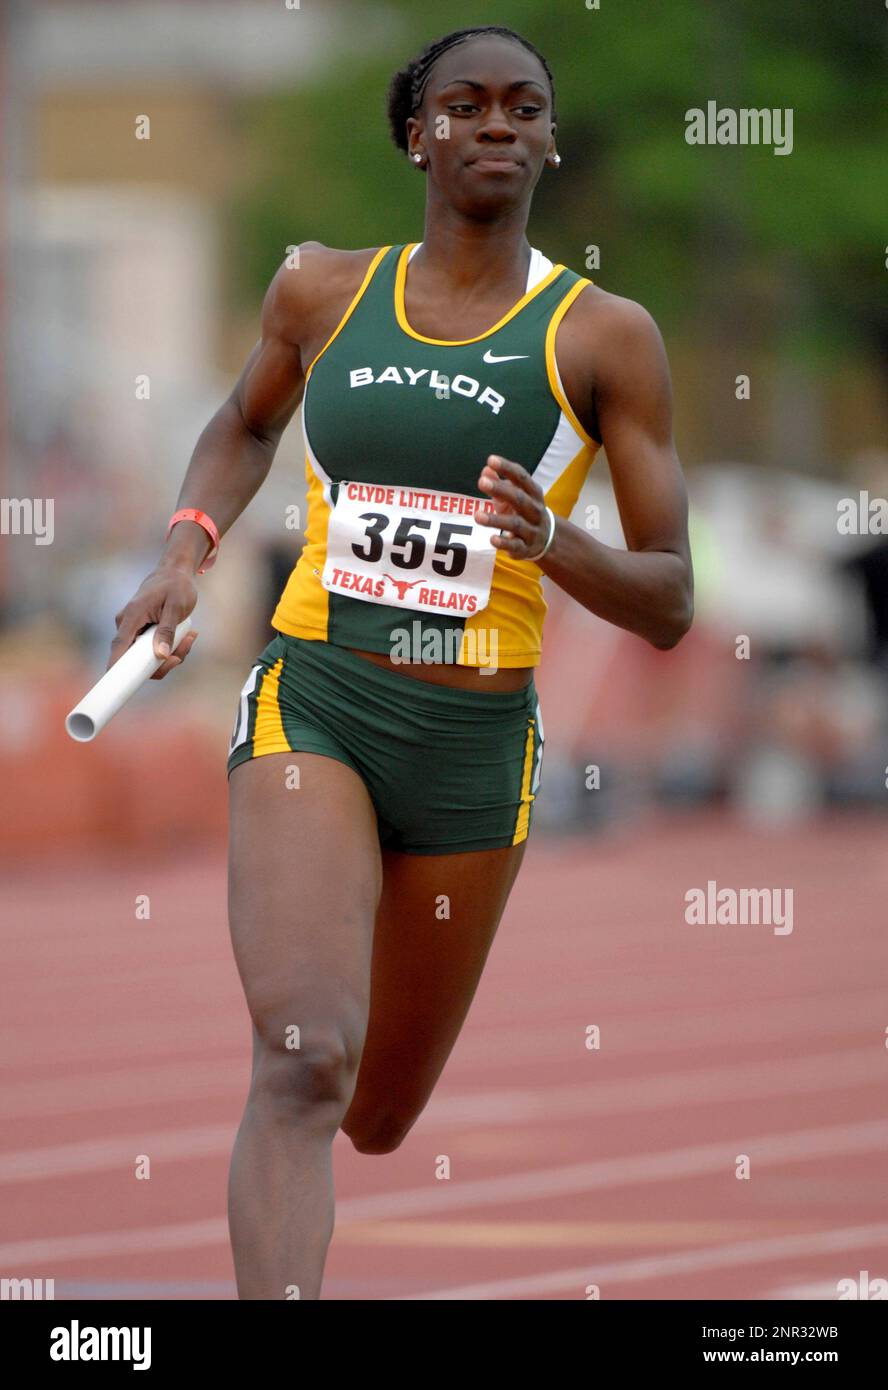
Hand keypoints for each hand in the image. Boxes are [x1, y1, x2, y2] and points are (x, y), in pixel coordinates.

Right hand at [106, 564, 198, 679]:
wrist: (175, 573)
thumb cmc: (176, 587)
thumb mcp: (176, 607)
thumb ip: (167, 631)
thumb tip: (161, 656)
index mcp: (132, 616)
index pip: (119, 647)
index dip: (116, 668)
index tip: (118, 685)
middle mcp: (128, 625)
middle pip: (135, 659)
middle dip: (162, 663)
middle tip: (181, 654)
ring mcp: (134, 630)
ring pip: (147, 657)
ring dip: (170, 655)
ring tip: (189, 638)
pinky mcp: (142, 633)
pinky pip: (152, 650)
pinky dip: (169, 649)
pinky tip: (186, 637)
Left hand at [476, 455, 550, 558]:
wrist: (547, 539)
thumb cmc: (523, 512)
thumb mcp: (514, 496)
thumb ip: (499, 483)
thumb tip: (486, 469)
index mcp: (534, 494)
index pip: (522, 478)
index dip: (507, 469)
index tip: (491, 460)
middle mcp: (535, 511)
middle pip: (519, 499)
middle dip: (501, 490)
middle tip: (481, 482)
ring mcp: (532, 530)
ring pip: (515, 524)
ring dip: (496, 520)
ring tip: (477, 515)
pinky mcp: (526, 548)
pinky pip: (516, 546)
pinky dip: (504, 543)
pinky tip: (492, 539)